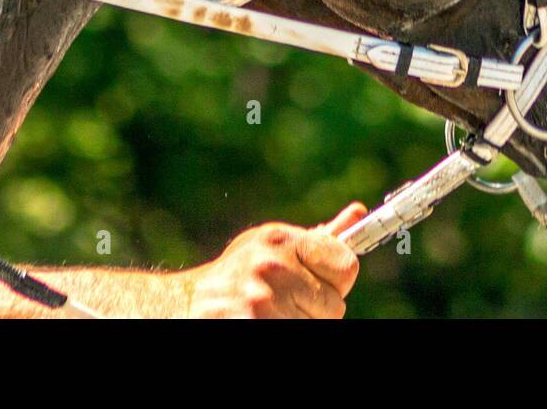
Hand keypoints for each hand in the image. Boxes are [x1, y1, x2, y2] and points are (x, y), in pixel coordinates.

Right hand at [186, 203, 365, 317]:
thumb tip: (359, 213)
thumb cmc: (239, 274)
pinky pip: (299, 333)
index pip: (346, 265)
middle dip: (314, 308)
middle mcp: (272, 269)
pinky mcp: (252, 327)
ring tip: (268, 313)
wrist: (187, 305)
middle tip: (284, 302)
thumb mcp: (274, 247)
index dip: (335, 279)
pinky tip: (261, 321)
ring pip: (317, 326)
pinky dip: (285, 330)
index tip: (319, 282)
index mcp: (281, 240)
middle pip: (334, 305)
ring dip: (297, 323)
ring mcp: (261, 304)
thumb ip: (319, 239)